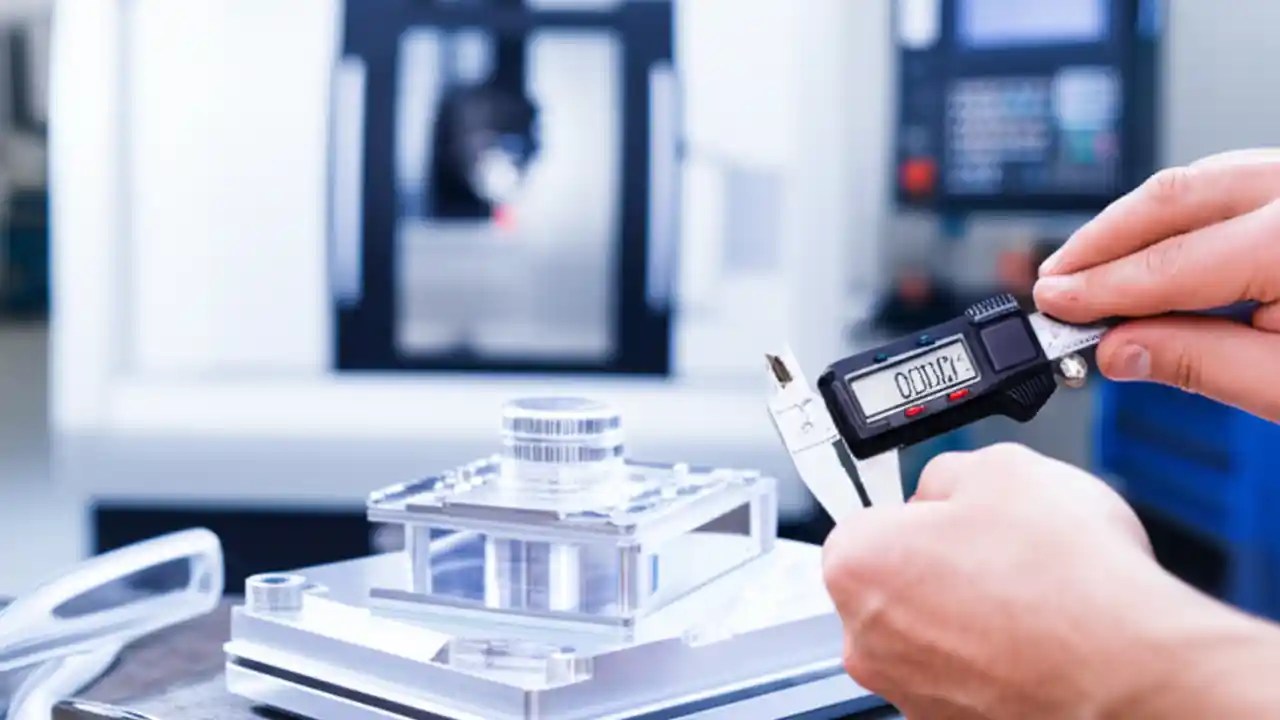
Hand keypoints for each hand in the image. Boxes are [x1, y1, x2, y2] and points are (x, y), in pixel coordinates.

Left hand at [823, 444, 1204, 718]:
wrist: (1135, 672)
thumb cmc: (1070, 581)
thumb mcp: (1003, 468)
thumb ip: (947, 474)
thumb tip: (940, 486)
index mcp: (857, 564)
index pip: (867, 522)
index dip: (920, 513)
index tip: (955, 517)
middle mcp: (867, 640)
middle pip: (893, 584)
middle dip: (939, 566)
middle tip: (1000, 555)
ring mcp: (909, 693)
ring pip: (928, 635)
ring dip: (966, 616)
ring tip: (1031, 600)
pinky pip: (963, 677)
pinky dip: (991, 662)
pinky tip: (1039, 643)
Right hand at [1034, 149, 1279, 420]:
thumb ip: (1200, 363)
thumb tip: (1118, 349)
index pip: (1169, 264)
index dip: (1097, 288)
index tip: (1051, 306)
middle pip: (1174, 198)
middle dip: (1101, 242)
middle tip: (1055, 283)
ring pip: (1199, 180)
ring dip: (1135, 225)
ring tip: (1090, 269)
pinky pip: (1232, 183)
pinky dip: (1182, 216)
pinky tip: (1153, 248)